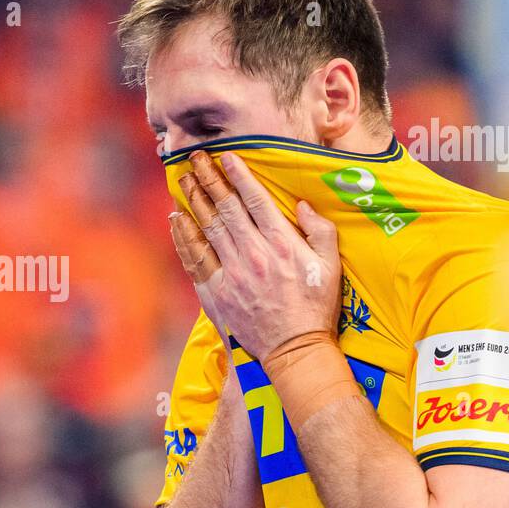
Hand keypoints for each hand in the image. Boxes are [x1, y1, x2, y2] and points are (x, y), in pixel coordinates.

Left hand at [169, 149, 341, 360]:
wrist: (294, 350)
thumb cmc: (316, 307)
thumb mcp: (331, 266)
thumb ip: (321, 231)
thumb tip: (301, 204)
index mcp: (283, 244)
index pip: (256, 200)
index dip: (239, 175)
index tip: (227, 157)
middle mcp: (255, 254)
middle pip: (226, 208)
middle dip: (210, 179)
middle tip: (196, 159)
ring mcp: (233, 273)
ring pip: (208, 227)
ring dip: (194, 200)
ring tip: (183, 179)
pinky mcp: (216, 291)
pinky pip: (195, 257)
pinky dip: (184, 236)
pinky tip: (176, 219)